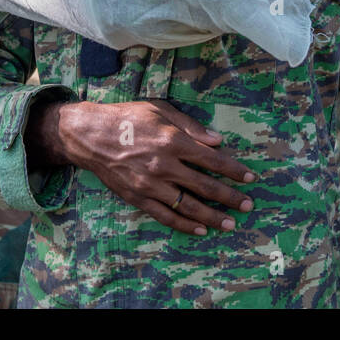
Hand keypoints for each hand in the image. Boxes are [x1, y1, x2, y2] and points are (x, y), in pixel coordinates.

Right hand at [28, 98, 256, 235]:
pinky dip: (184, 225)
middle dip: (230, 197)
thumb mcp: (160, 109)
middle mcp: (164, 165)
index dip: (234, 170)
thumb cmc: (127, 117)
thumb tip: (218, 141)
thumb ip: (191, 126)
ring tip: (230, 224)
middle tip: (248, 205)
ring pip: (188, 206)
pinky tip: (199, 230)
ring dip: (212, 216)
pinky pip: (165, 216)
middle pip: (205, 186)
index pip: (212, 160)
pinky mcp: (137, 198)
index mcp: (172, 140)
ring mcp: (150, 185)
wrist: (89, 135)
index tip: (250, 178)